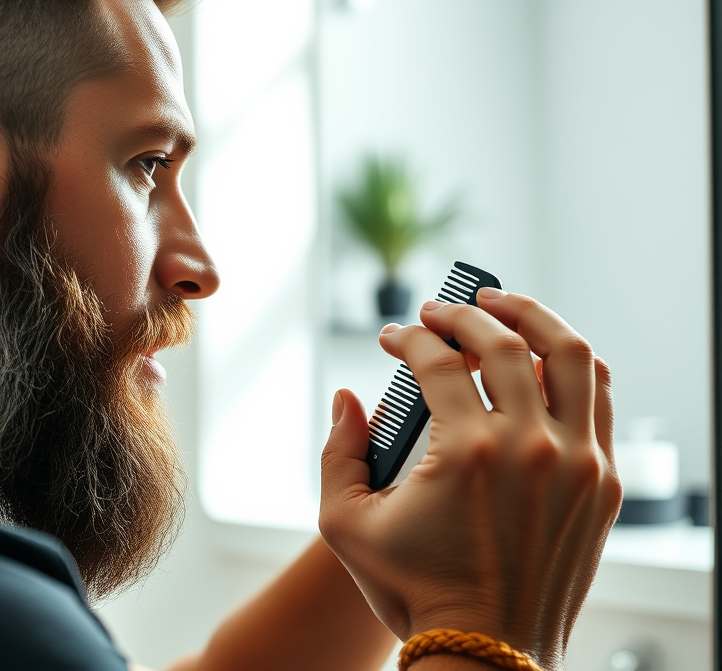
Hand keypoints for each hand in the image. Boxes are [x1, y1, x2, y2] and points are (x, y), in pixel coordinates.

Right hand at [318, 290, 621, 670]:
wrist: (487, 652)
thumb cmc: (415, 591)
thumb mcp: (345, 524)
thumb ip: (337, 452)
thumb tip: (348, 398)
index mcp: (467, 453)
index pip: (437, 361)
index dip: (407, 338)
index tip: (392, 338)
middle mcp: (531, 448)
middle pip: (505, 342)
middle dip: (464, 314)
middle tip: (439, 312)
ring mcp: (579, 463)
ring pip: (571, 355)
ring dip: (533, 318)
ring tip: (502, 307)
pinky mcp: (604, 482)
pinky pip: (600, 397)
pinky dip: (572, 364)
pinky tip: (543, 356)